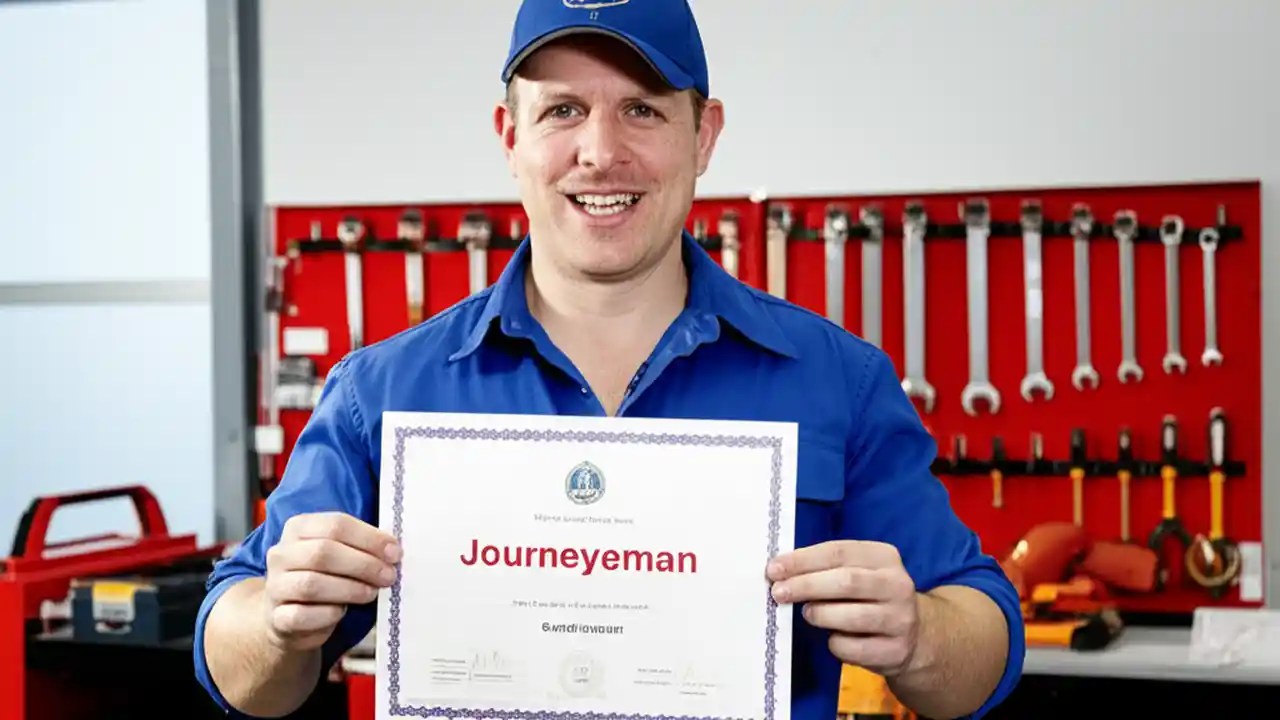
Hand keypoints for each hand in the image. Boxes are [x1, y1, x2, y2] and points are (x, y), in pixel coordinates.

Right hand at [263, 512, 400, 651]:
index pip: (336, 525)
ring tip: (371, 593)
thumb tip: (393, 550)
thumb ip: (363, 546)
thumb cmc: (325, 577)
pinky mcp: (277, 617)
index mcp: (299, 528)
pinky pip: (302, 615)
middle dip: (363, 564)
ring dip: (349, 589)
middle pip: (323, 552)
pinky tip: (343, 612)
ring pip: (311, 584)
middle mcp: (281, 554)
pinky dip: (328, 614)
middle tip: (388, 576)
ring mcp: (276, 586)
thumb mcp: (341, 553)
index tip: (394, 553)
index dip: (369, 538)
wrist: (291, 617)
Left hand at [767, 540, 918, 675]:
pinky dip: (835, 643)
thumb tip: (781, 571)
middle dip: (806, 585)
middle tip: (779, 592)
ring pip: (852, 616)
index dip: (803, 560)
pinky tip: (832, 637)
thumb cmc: (870, 598)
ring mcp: (900, 619)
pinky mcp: (895, 650)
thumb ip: (826, 568)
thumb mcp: (858, 572)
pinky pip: (854, 648)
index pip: (838, 552)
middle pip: (846, 581)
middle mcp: (897, 585)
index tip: (774, 569)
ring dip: (820, 614)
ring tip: (807, 614)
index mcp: (884, 557)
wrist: (914, 637)